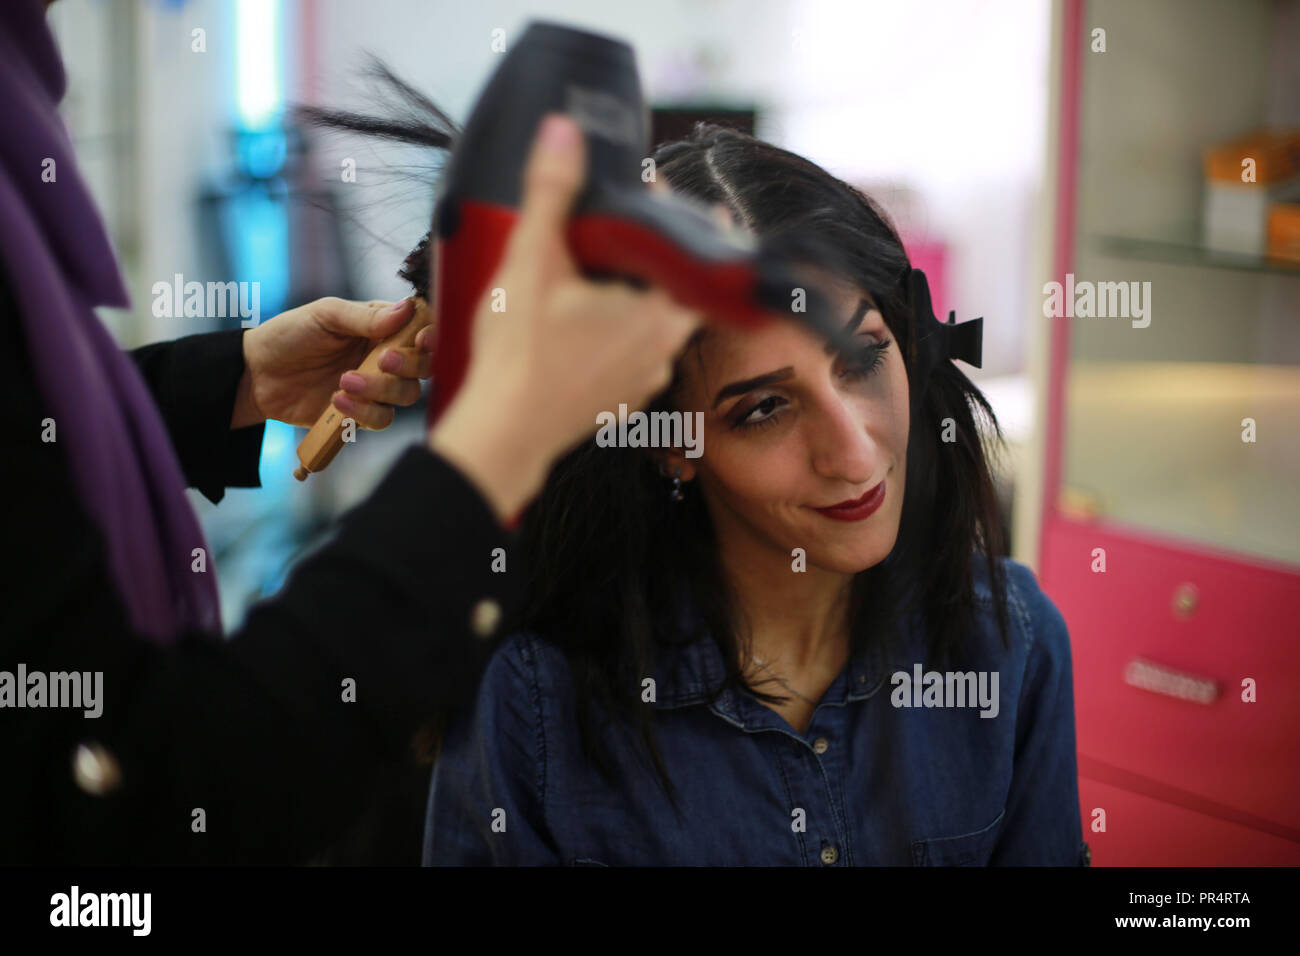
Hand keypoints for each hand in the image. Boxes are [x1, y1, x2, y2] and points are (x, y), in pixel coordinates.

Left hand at [234, 297, 433, 428]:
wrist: (256, 374)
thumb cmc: (289, 335)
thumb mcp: (325, 315)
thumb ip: (366, 317)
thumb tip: (407, 309)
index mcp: (381, 326)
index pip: (421, 329)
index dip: (430, 336)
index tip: (421, 341)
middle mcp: (384, 356)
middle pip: (423, 367)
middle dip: (409, 366)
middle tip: (382, 361)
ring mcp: (375, 387)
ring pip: (406, 395)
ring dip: (381, 390)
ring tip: (344, 381)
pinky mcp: (361, 413)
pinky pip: (382, 419)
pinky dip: (364, 412)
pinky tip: (336, 400)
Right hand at [429, 113, 700, 522]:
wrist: (503, 434)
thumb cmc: (520, 357)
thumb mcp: (533, 258)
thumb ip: (552, 191)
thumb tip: (564, 133)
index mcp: (661, 313)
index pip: (695, 251)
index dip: (673, 217)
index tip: (648, 196)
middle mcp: (664, 349)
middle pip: (672, 285)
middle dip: (643, 256)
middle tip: (608, 234)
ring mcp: (644, 379)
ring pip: (650, 321)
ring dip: (627, 296)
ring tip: (584, 277)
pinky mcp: (621, 401)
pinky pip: (628, 353)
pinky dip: (610, 333)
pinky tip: (573, 325)